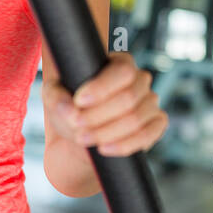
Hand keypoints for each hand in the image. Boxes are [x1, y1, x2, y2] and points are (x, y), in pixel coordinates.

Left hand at [44, 53, 167, 156]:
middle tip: (77, 125)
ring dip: (107, 132)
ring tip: (82, 138)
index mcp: (120, 63)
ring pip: (136, 118)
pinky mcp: (157, 124)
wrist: (82, 135)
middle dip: (99, 115)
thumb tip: (69, 108)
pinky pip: (147, 135)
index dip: (102, 87)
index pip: (122, 71)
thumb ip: (57, 97)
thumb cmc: (72, 109)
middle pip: (129, 97)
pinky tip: (104, 149)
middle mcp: (140, 80)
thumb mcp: (56, 97)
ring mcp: (151, 102)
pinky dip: (124, 145)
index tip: (79, 101)